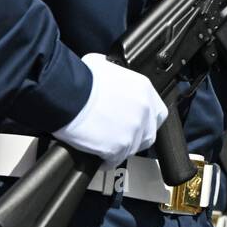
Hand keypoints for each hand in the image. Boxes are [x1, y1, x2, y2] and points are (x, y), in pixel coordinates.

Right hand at [54, 54, 165, 168]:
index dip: (147, 121)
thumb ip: (114, 75)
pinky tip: (99, 157)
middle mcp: (144, 111)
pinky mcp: (119, 146)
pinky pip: (115, 160)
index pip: (158, 112)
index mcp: (144, 90)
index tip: (137, 124)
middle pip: (149, 134)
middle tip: (120, 137)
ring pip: (133, 148)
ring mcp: (134, 130)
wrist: (68, 94)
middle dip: (136, 138)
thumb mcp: (103, 65)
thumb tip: (107, 77)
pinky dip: (107, 161)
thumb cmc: (82, 78)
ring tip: (106, 147)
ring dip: (120, 150)